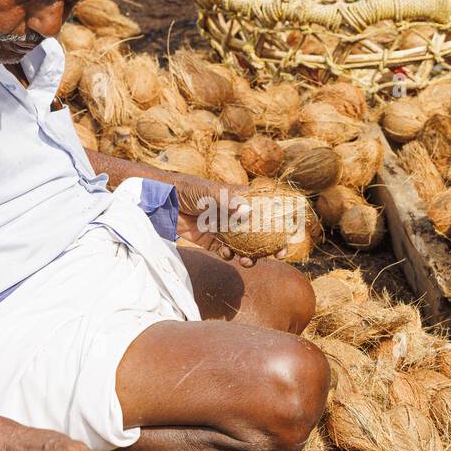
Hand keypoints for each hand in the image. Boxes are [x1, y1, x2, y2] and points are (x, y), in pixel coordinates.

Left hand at [173, 175, 287, 267]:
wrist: (162, 202)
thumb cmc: (188, 189)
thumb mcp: (209, 192)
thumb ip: (228, 201)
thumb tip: (247, 212)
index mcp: (239, 199)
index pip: (265, 209)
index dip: (279, 221)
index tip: (288, 234)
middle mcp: (234, 214)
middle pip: (259, 231)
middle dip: (269, 244)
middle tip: (277, 255)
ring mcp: (224, 227)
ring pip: (244, 245)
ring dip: (249, 254)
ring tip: (247, 261)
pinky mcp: (210, 239)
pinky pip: (225, 251)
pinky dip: (229, 255)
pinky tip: (226, 254)